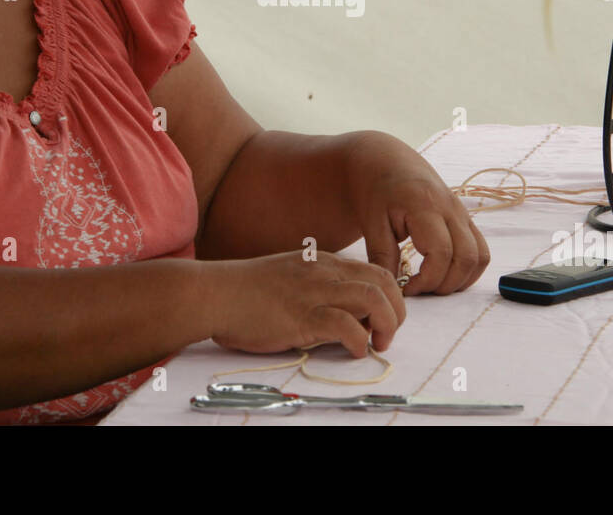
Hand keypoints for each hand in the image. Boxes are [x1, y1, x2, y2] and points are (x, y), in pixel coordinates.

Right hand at [207, 251, 405, 355]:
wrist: (216, 293)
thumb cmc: (248, 291)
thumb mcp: (292, 277)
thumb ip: (320, 288)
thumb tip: (347, 314)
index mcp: (324, 262)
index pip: (376, 271)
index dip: (390, 296)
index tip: (382, 318)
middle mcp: (325, 272)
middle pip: (384, 282)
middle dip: (397, 310)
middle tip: (387, 334)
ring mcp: (314, 292)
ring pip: (373, 298)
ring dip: (386, 324)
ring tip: (377, 343)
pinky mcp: (302, 316)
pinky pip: (346, 325)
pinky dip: (360, 341)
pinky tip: (355, 350)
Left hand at [341, 131, 490, 295]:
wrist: (388, 163)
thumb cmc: (376, 192)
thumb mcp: (372, 223)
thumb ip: (383, 256)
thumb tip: (394, 290)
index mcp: (425, 206)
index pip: (441, 253)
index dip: (428, 279)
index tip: (407, 287)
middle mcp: (450, 208)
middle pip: (466, 258)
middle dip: (445, 284)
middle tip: (419, 289)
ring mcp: (461, 212)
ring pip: (479, 256)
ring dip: (461, 279)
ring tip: (432, 284)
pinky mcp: (465, 218)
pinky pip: (480, 250)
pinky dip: (468, 269)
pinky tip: (445, 275)